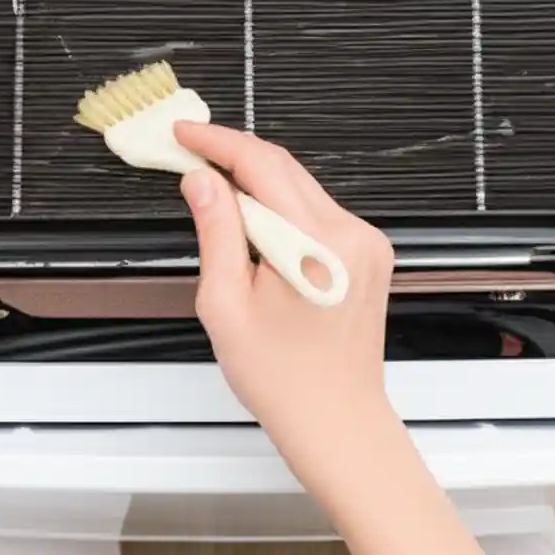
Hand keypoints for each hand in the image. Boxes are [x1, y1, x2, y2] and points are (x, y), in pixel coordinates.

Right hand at [175, 124, 495, 554]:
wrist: (335, 419)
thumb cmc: (284, 379)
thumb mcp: (225, 305)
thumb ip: (215, 232)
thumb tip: (201, 182)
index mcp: (316, 245)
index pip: (261, 165)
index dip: (217, 142)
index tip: (185, 135)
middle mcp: (351, 236)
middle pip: (284, 168)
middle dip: (233, 156)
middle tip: (189, 155)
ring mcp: (366, 243)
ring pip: (301, 188)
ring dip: (257, 185)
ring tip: (214, 198)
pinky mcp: (369, 253)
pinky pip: (318, 212)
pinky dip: (283, 209)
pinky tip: (254, 228)